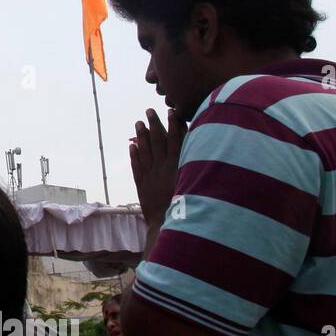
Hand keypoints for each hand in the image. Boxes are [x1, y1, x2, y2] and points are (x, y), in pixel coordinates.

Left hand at [130, 108, 186, 228]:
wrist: (168, 224)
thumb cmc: (188, 207)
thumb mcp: (195, 184)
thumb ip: (196, 167)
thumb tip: (203, 150)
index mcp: (177, 166)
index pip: (175, 140)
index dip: (173, 124)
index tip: (171, 111)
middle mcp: (162, 168)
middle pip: (157, 142)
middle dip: (154, 125)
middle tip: (149, 111)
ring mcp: (150, 175)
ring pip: (144, 152)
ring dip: (141, 136)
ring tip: (138, 123)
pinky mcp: (142, 185)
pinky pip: (137, 166)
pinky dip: (134, 155)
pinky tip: (131, 145)